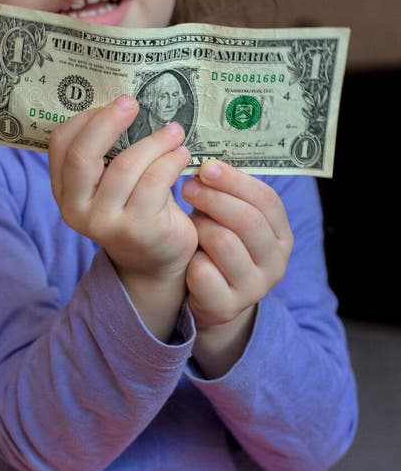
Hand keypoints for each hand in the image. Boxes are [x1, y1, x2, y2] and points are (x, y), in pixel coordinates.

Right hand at [48, 95, 196, 338]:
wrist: (156, 260)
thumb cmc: (135, 206)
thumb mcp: (110, 182)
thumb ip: (107, 152)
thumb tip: (124, 102)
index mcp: (64, 191)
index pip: (61, 144)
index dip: (86, 118)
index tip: (115, 104)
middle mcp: (77, 209)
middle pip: (83, 155)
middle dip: (109, 122)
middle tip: (132, 102)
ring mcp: (106, 223)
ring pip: (126, 166)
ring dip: (154, 141)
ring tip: (174, 131)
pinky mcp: (139, 229)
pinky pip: (155, 182)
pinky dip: (171, 161)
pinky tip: (182, 154)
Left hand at [181, 160, 292, 373]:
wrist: (213, 299)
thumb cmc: (219, 244)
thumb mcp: (230, 220)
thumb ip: (227, 194)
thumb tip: (206, 164)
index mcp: (282, 234)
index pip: (267, 200)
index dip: (235, 180)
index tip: (206, 166)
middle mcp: (276, 262)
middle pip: (248, 220)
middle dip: (215, 198)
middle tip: (188, 187)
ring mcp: (255, 287)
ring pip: (225, 243)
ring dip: (201, 227)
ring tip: (190, 223)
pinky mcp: (228, 306)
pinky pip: (204, 272)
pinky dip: (191, 260)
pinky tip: (188, 257)